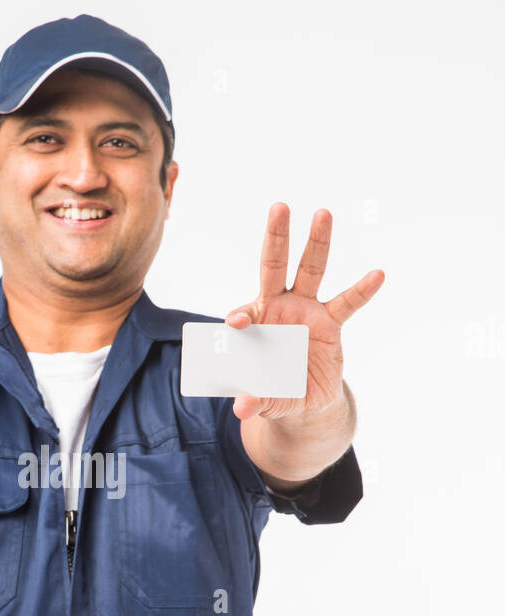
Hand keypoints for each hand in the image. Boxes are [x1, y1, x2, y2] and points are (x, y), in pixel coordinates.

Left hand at [226, 203, 383, 420]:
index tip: (238, 324)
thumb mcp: (265, 400)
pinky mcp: (330, 322)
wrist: (301, 400)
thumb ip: (254, 400)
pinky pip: (347, 303)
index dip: (241, 317)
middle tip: (279, 207)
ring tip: (323, 214)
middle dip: (276, 238)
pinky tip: (377, 275)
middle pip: (274, 266)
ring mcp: (306, 311)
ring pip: (310, 271)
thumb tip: (241, 408)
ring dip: (316, 244)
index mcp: (255, 325)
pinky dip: (362, 290)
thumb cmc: (274, 393)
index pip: (244, 313)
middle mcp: (278, 308)